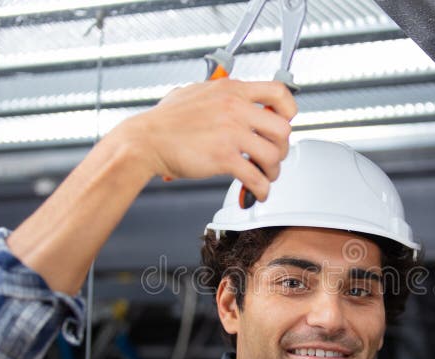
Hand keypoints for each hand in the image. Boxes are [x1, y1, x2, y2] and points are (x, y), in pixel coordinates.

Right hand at [114, 79, 296, 200]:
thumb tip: (234, 97)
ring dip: (273, 171)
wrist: (145, 141)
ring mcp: (231, 133)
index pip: (279, 92)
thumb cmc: (165, 121)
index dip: (289, 110)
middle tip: (273, 157)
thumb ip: (219, 94)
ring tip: (264, 176)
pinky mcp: (224, 158)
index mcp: (231, 90)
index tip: (285, 122)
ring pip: (273, 156)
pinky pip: (256, 177)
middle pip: (282, 129)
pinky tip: (257, 192)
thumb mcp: (195, 92)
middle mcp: (235, 108)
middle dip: (281, 148)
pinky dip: (262, 189)